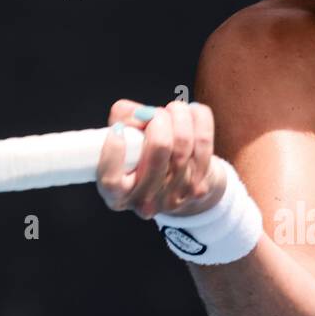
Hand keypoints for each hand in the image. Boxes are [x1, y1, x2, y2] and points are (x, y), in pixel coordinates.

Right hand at [95, 99, 226, 219]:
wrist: (181, 180)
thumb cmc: (144, 151)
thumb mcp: (123, 137)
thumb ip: (122, 120)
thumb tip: (142, 114)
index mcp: (117, 195)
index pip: (111, 181)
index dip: (113, 153)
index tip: (118, 130)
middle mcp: (144, 202)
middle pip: (157, 151)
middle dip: (158, 120)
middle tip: (154, 114)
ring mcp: (174, 198)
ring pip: (183, 142)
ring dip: (179, 116)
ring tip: (173, 112)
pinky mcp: (198, 188)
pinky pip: (203, 139)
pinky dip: (198, 119)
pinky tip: (191, 116)